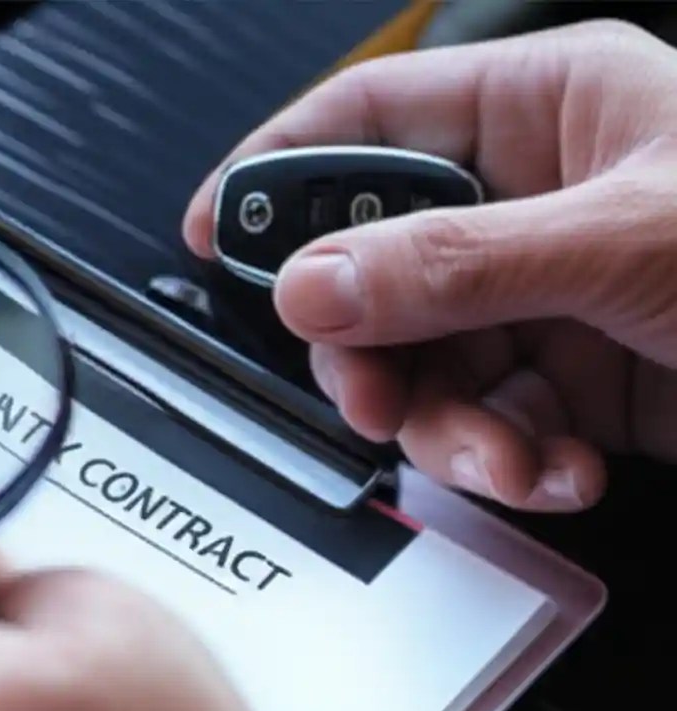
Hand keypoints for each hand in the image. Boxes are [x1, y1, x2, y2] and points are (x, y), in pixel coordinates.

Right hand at [184, 19, 676, 512]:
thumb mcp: (625, 241)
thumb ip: (455, 264)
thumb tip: (314, 283)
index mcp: (544, 109)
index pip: (368, 123)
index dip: (280, 170)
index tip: (221, 232)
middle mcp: (532, 198)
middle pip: (376, 264)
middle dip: (371, 342)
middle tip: (373, 388)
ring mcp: (546, 291)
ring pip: (424, 358)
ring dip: (449, 423)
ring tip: (504, 452)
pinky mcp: (574, 373)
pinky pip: (488, 416)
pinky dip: (507, 457)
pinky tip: (557, 465)